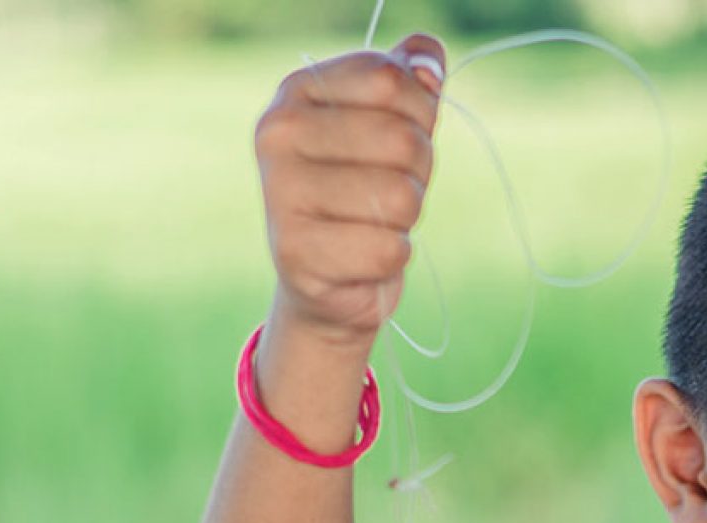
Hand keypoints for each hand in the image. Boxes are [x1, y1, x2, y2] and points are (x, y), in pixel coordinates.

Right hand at [254, 33, 445, 355]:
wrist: (330, 276)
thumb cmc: (365, 188)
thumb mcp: (392, 122)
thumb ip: (412, 80)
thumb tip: (428, 62)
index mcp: (297, 90)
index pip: (390, 79)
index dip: (421, 114)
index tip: (402, 139)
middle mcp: (278, 135)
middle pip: (402, 140)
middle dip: (418, 173)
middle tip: (390, 192)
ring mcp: (279, 194)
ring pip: (399, 198)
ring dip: (406, 219)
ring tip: (375, 222)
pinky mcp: (294, 254)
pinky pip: (387, 249)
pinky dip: (392, 257)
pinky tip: (364, 257)